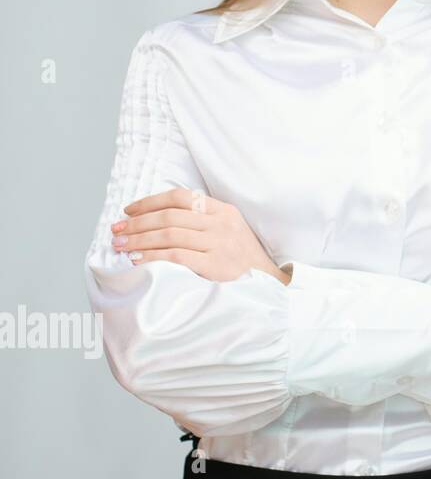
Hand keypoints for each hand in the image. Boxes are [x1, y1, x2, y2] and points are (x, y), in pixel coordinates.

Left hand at [112, 188, 287, 283]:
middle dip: (137, 223)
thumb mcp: (228, 228)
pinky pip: (176, 256)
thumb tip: (157, 217)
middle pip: (170, 216)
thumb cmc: (239, 256)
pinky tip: (138, 259)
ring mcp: (219, 244)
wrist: (266, 281)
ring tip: (121, 245)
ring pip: (169, 235)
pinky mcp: (215, 265)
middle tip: (117, 230)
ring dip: (140, 239)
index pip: (180, 197)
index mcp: (223, 210)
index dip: (150, 202)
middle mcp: (221, 223)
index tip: (128, 211)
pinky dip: (153, 256)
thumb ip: (201, 219)